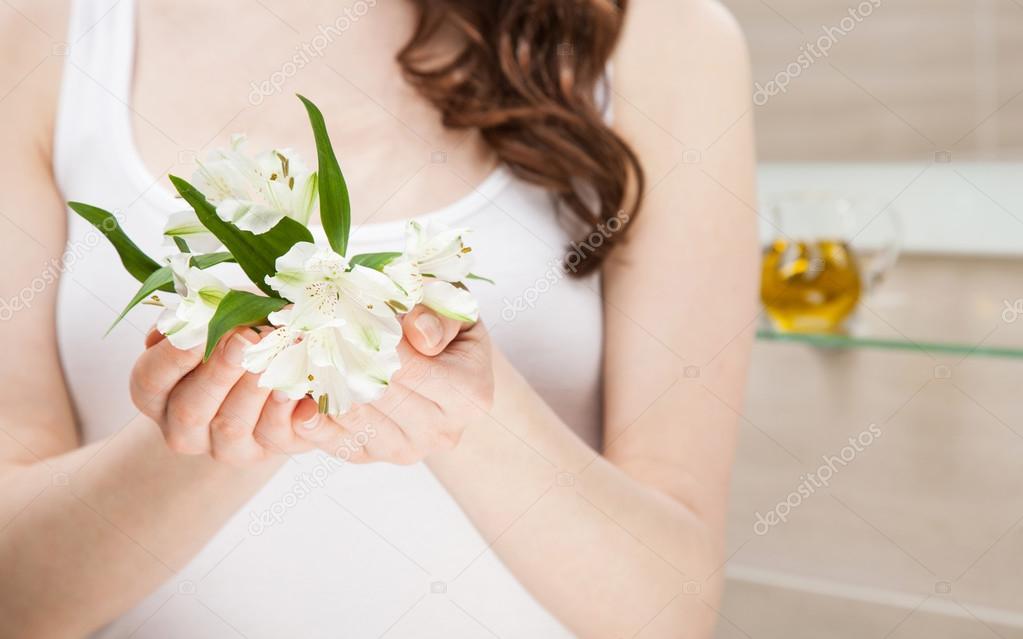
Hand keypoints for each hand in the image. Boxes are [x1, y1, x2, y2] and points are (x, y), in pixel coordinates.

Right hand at [130, 327, 313, 465]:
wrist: (290, 366)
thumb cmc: (245, 334)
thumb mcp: (222, 316)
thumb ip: (206, 314)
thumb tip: (194, 315)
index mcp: (160, 393)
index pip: (150, 380)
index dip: (172, 357)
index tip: (199, 333)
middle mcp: (184, 428)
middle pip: (189, 410)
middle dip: (220, 372)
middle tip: (247, 339)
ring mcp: (225, 446)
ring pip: (231, 426)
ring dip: (256, 387)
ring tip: (279, 353)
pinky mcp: (266, 451)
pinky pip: (276, 437)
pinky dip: (291, 412)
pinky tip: (300, 392)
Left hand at [288, 305, 493, 463]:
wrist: (447, 374)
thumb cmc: (448, 333)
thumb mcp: (456, 313)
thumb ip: (440, 318)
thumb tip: (416, 330)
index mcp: (469, 396)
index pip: (412, 369)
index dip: (375, 340)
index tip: (344, 311)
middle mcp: (441, 432)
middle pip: (378, 394)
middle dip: (343, 357)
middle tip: (310, 326)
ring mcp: (406, 450)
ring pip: (352, 416)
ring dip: (322, 381)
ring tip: (302, 348)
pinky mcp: (372, 458)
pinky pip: (331, 439)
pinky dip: (311, 411)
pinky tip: (301, 383)